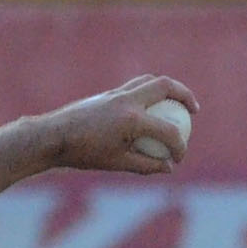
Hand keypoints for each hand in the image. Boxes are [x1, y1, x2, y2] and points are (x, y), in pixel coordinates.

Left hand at [45, 74, 199, 173]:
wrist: (53, 136)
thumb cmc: (84, 153)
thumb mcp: (117, 164)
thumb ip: (146, 165)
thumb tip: (167, 167)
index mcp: (132, 121)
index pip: (167, 131)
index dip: (178, 147)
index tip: (178, 158)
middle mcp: (128, 101)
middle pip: (166, 86)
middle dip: (185, 95)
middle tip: (193, 111)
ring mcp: (117, 93)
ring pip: (150, 81)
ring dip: (168, 89)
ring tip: (176, 103)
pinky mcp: (109, 93)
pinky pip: (136, 87)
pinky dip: (149, 93)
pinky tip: (149, 108)